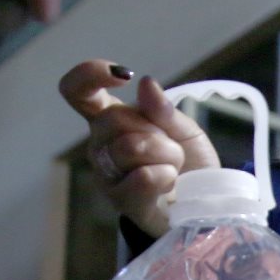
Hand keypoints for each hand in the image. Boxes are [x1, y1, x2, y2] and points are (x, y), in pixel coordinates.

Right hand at [60, 63, 219, 236]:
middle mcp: (100, 143)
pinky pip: (141, 178)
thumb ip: (162, 109)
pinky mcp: (119, 200)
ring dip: (166, 155)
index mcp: (110, 118)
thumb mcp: (183, 129)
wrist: (201, 205)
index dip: (90, 74)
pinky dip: (164, 176)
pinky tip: (168, 182)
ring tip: (172, 167)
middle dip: (155, 130)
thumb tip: (145, 82)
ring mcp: (105, 173)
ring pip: (130, 147)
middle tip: (171, 147)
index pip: (78, 91)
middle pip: (114, 118)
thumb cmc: (188, 164)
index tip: (122, 75)